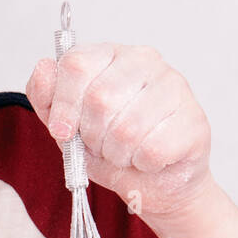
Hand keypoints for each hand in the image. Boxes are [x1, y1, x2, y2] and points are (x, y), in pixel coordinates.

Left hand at [26, 43, 212, 221]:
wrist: (153, 183)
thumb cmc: (111, 148)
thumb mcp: (68, 126)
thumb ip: (47, 98)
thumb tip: (43, 68)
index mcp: (111, 54)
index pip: (76, 65)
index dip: (63, 104)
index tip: (62, 130)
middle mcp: (146, 61)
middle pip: (99, 99)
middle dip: (92, 136)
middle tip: (102, 145)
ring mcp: (175, 87)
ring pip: (126, 128)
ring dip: (117, 154)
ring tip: (124, 153)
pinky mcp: (194, 120)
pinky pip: (152, 149)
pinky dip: (141, 164)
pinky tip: (147, 159)